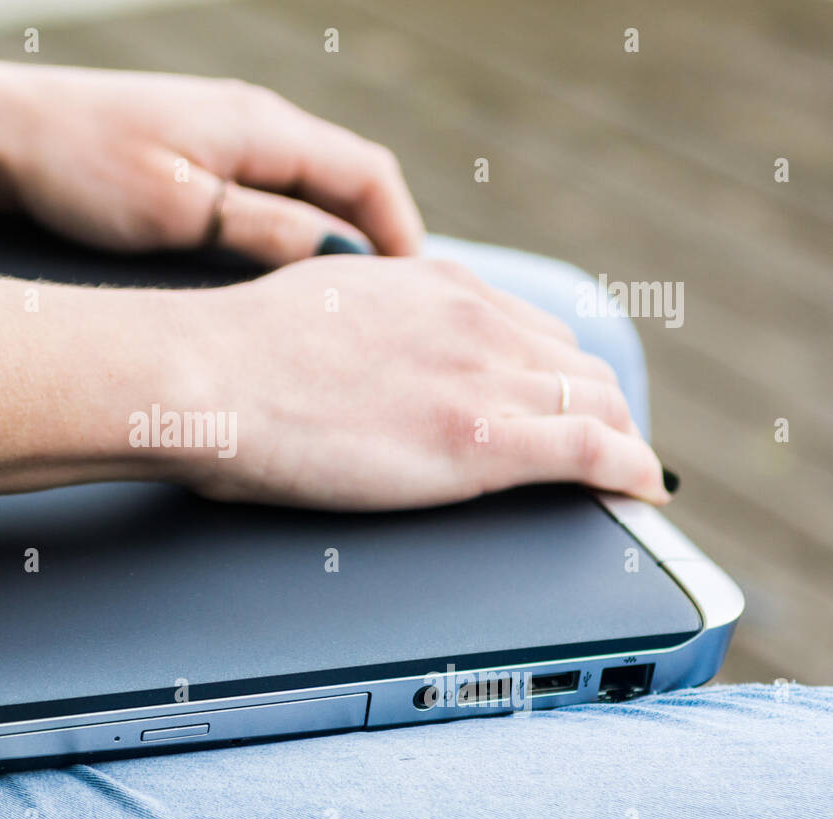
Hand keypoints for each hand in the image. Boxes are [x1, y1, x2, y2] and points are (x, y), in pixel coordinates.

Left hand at [0, 60, 423, 265]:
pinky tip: (277, 279)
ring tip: (339, 307)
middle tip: (384, 315)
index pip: (369, 174)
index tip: (413, 295)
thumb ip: (262, 229)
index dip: (401, 236)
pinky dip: (290, 235)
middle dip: (374, 245)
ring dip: (332, 242)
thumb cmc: (79, 166)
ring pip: (308, 191)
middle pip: (347, 182)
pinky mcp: (196, 156)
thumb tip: (335, 254)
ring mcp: (225, 136)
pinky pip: (269, 195)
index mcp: (261, 127)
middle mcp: (254, 122)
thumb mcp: (178, 211)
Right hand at [158, 256, 669, 508]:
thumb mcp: (319, 303)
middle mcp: (475, 321)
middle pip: (578, 364)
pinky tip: (646, 491)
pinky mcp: (481, 440)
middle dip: (599, 406)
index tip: (563, 398)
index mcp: (435, 287)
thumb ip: (365, 320)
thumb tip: (359, 347)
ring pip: (599, 403)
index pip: (531, 328)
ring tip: (625, 475)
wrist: (211, 374)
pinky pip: (594, 451)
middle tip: (603, 445)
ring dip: (620, 440)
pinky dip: (633, 470)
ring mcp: (483, 377)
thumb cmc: (236, 352)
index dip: (558, 371)